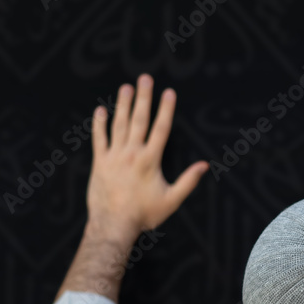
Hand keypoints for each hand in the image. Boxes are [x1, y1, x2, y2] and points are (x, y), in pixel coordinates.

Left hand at [85, 74, 208, 240]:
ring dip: (124, 105)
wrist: (113, 225)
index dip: (166, 109)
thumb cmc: (144, 214)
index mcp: (150, 160)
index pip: (161, 129)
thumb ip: (188, 181)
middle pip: (139, 120)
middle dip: (144, 97)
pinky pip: (99, 139)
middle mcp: (132, 153)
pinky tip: (101, 111)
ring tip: (126, 87)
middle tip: (145, 78)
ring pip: (119, 125)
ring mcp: (114, 156)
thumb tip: (204, 165)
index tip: (169, 92)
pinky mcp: (99, 163)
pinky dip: (99, 125)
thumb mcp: (171, 200)